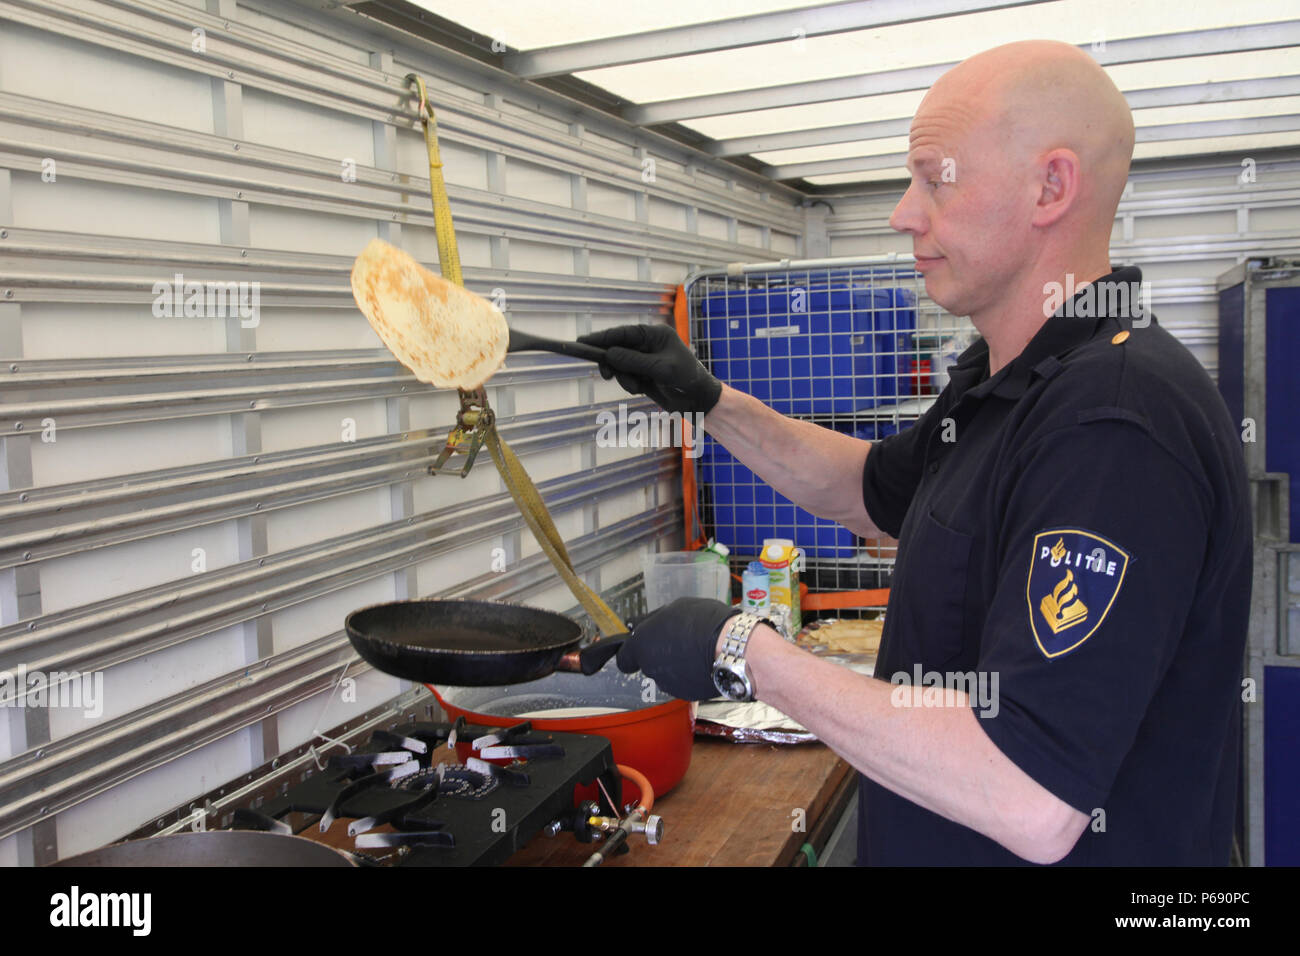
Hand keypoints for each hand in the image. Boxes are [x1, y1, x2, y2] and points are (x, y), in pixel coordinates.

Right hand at [577, 324, 722, 414]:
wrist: (698, 400)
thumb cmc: (686, 379)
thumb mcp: (660, 369)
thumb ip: (634, 361)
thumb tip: (609, 354)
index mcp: (655, 334)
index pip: (623, 333)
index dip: (602, 337)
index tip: (583, 342)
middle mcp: (648, 344)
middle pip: (617, 348)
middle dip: (612, 362)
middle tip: (605, 374)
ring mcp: (644, 360)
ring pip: (619, 365)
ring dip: (623, 377)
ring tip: (637, 386)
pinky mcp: (642, 374)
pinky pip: (625, 377)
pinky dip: (629, 384)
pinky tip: (641, 388)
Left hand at [615, 597, 740, 700]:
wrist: (732, 648)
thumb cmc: (704, 623)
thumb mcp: (676, 607)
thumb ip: (657, 620)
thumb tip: (648, 623)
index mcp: (641, 645)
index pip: (624, 659)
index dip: (631, 653)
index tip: (640, 648)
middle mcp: (650, 667)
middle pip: (648, 664)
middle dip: (659, 656)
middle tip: (678, 642)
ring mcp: (668, 683)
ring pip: (666, 675)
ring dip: (675, 666)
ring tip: (695, 651)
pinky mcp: (686, 694)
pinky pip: (683, 683)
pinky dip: (690, 676)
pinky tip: (704, 663)